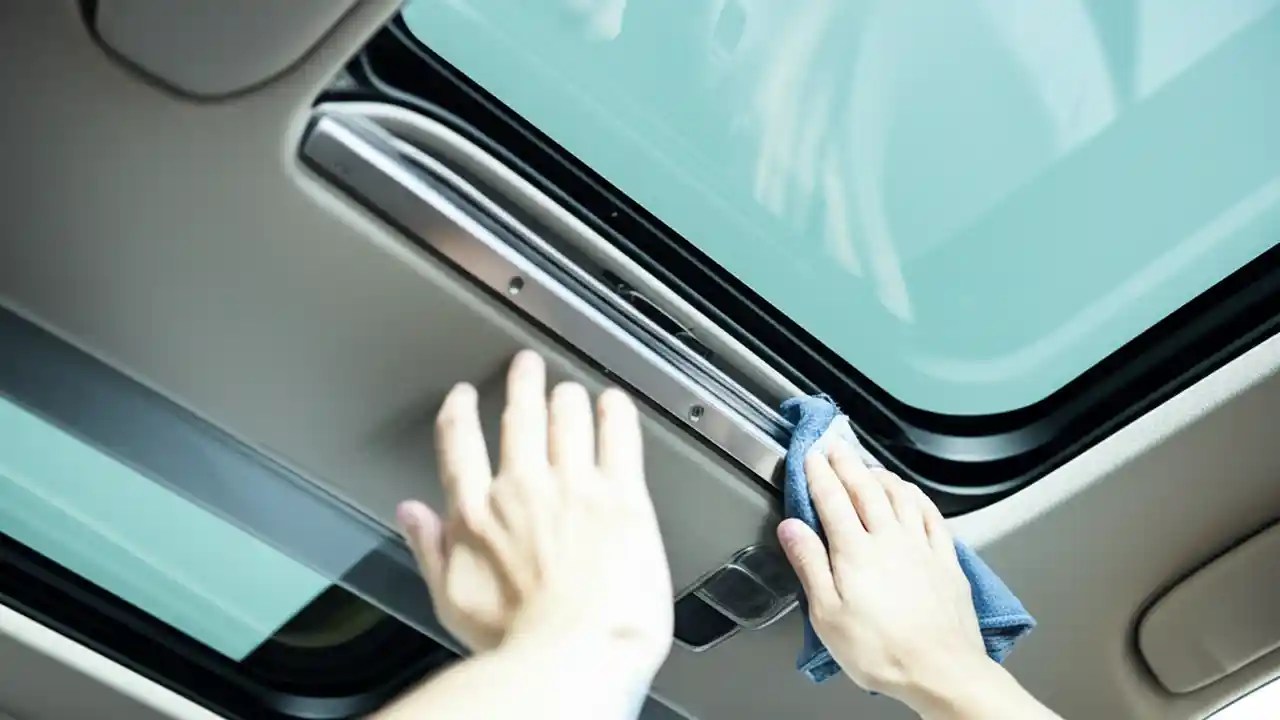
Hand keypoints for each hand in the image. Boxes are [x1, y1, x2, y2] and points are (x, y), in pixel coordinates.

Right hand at [396, 351, 672, 681]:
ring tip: (568, 388)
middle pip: (520, 417)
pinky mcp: (622, 494)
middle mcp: (522, 488)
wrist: (575, 654)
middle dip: (522, 384)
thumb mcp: (452, 602)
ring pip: (567, 417)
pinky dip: (614, 413)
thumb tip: (410, 514)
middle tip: (526, 366)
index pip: (459, 443)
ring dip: (566, 396)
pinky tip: (613, 402)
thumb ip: (429, 549)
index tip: (463, 397)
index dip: (460, 412)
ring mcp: (574, 486)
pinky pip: (618, 436)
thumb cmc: (517, 643)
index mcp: (477, 514)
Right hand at [776, 442, 987, 702]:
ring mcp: (921, 546)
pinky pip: (931, 514)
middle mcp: (889, 539)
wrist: (941, 670)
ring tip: (868, 465)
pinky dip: (916, 496)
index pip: (832, 500)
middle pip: (865, 489)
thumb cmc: (880, 651)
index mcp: (855, 552)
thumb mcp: (827, 615)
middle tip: (835, 446)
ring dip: (881, 474)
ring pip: (900, 495)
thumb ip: (810, 565)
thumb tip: (791, 528)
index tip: (810, 455)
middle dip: (847, 464)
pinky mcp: (946, 559)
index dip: (819, 474)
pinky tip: (911, 493)